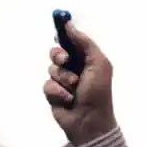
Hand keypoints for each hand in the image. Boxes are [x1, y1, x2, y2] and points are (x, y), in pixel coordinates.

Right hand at [43, 21, 116, 145]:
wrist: (89, 121)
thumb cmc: (98, 91)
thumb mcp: (98, 63)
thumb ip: (84, 43)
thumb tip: (69, 24)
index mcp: (86, 59)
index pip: (71, 42)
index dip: (64, 36)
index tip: (58, 31)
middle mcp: (74, 68)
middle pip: (56, 53)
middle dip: (59, 56)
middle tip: (65, 61)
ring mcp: (62, 81)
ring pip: (51, 69)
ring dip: (63, 78)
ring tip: (73, 88)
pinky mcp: (53, 94)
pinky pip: (48, 85)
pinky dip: (57, 92)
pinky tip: (67, 99)